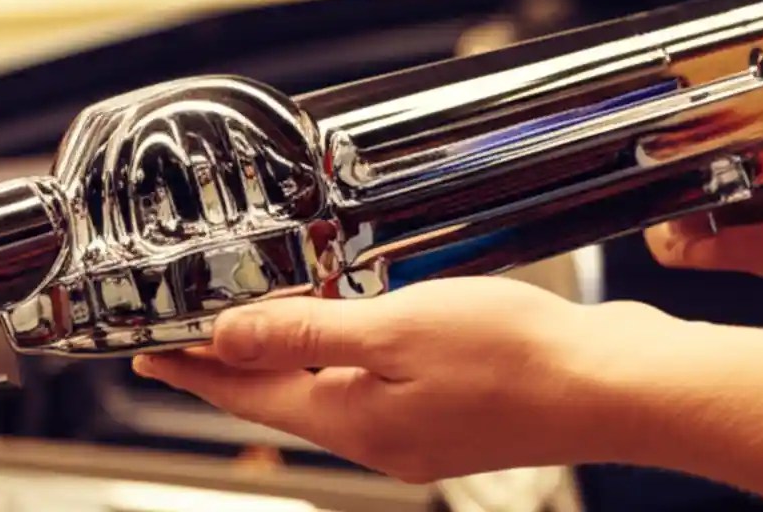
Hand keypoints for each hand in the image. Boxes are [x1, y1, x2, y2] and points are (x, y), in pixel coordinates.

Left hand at [132, 277, 672, 482]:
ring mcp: (416, 429)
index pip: (246, 395)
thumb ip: (304, 331)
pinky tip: (347, 332)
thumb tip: (227, 338)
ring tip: (253, 328)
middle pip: (280, 397)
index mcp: (353, 420)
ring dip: (284, 358)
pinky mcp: (450, 411)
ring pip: (326, 390)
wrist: (613, 386)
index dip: (192, 371)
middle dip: (229, 367)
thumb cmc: (516, 360)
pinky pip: (372, 383)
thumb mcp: (392, 329)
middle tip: (188, 338)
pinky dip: (341, 355)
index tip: (148, 355)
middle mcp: (379, 435)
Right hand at [647, 0, 762, 279]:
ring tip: (653, 226)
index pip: (729, 132)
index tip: (643, 133)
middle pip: (722, 187)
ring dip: (690, 235)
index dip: (683, 137)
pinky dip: (733, 257)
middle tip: (633, 185)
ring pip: (738, 232)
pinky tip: (696, 247)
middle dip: (672, 193)